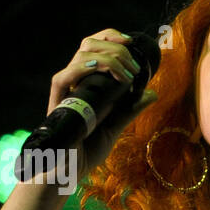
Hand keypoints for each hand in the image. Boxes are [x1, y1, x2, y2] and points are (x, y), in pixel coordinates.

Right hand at [47, 28, 158, 172]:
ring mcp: (65, 91)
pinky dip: (84, 68)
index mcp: (86, 83)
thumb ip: (130, 109)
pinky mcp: (57, 103)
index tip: (130, 42)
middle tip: (134, 65)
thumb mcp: (115, 126)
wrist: (68, 172)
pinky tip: (101, 68)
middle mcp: (75, 82)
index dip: (110, 37)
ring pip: (81, 55)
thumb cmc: (86, 150)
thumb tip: (152, 93)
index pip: (93, 46)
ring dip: (109, 58)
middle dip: (114, 45)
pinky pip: (64, 77)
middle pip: (88, 45)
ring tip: (127, 74)